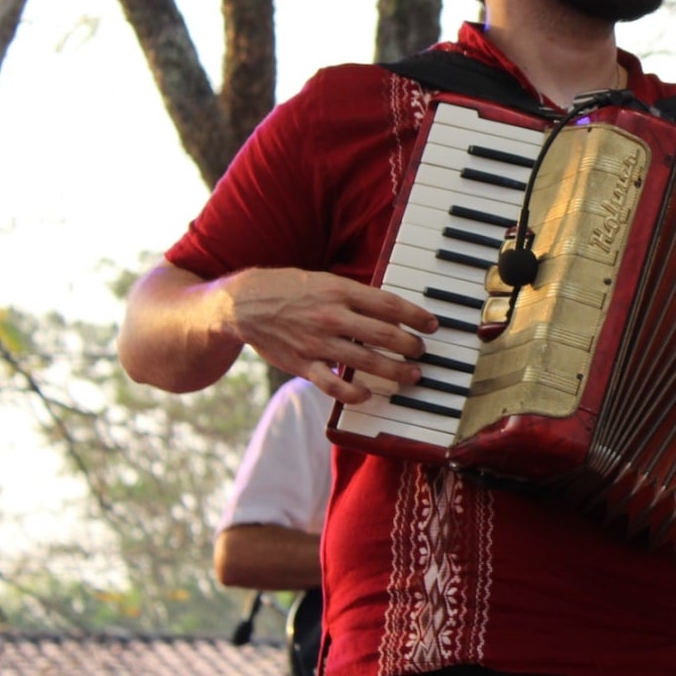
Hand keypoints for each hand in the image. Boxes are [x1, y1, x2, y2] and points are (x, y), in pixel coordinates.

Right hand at [221, 267, 434, 402]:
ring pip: (367, 361)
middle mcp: (332, 316)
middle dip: (411, 346)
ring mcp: (317, 343)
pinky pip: (333, 385)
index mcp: (340, 290)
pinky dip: (354, 393)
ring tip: (411, 375)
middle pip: (385, 334)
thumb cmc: (289, 290)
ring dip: (395, 371)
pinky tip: (368, 394)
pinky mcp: (303, 365)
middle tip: (422, 352)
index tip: (432, 324)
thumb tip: (390, 309)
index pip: (389, 304)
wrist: (244, 305)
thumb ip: (354, 295)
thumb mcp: (324, 281)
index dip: (416, 316)